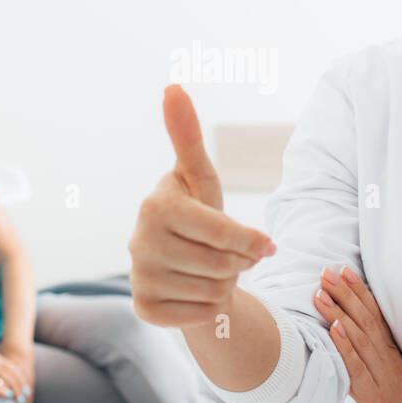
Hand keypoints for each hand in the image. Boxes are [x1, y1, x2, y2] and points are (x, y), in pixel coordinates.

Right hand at [127, 84, 275, 327]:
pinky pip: (200, 316)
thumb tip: (172, 86)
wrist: (184, 264)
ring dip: (224, 284)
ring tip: (209, 270)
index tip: (265, 244)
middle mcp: (137, 241)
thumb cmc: (198, 214)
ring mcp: (136, 277)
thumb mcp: (201, 178)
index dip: (251, 241)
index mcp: (155, 204)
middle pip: (222, 265)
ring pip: (213, 292)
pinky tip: (195, 292)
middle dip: (237, 263)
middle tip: (224, 255)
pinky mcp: (143, 309)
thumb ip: (188, 136)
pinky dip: (209, 308)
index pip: (224, 231)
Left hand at [313, 266, 401, 402]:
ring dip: (339, 312)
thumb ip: (369, 360)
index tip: (344, 269)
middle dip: (345, 293)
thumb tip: (345, 341)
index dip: (359, 291)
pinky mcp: (373, 396)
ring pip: (358, 337)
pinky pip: (357, 367)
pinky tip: (335, 328)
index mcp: (391, 353)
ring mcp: (381, 376)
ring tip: (322, 291)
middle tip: (327, 270)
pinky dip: (345, 346)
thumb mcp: (387, 379)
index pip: (375, 315)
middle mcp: (387, 359)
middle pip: (365, 319)